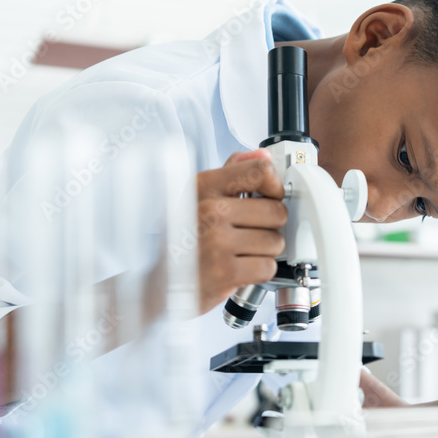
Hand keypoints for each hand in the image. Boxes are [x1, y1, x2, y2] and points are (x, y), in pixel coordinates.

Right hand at [196, 149, 287, 313]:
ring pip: (275, 242)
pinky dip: (258, 272)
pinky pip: (267, 267)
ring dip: (263, 252)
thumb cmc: (185, 238)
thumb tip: (263, 155)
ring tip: (240, 252)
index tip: (271, 197)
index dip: (275, 186)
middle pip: (276, 211)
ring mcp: (217, 241)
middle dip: (269, 227)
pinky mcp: (225, 271)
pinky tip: (239, 268)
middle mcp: (210, 210)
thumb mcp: (200, 197)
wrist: (161, 282)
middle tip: (247, 233)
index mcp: (205, 185)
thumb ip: (233, 173)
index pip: (260, 171)